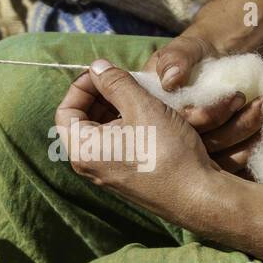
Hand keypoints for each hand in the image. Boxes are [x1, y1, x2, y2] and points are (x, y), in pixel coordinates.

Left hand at [54, 60, 223, 220]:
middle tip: (124, 80)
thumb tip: (97, 67)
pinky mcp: (126, 176)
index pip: (65, 110)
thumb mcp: (141, 106)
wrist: (198, 195)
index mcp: (83, 150)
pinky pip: (116, 144)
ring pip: (101, 131)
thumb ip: (115, 83)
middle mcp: (89, 165)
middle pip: (81, 121)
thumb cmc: (168, 152)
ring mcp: (107, 173)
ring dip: (115, 109)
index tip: (105, 73)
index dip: (81, 86)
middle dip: (99, 95)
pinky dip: (126, 125)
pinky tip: (149, 115)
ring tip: (140, 94)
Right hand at [143, 34, 262, 175]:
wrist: (212, 63)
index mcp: (153, 116)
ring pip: (218, 159)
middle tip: (256, 104)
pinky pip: (229, 167)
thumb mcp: (183, 50)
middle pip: (199, 147)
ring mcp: (190, 153)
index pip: (177, 127)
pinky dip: (249, 152)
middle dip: (232, 127)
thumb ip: (174, 59)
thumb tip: (171, 80)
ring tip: (261, 109)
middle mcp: (169, 140)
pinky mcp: (210, 160)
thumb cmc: (193, 55)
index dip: (207, 116)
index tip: (236, 96)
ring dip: (244, 136)